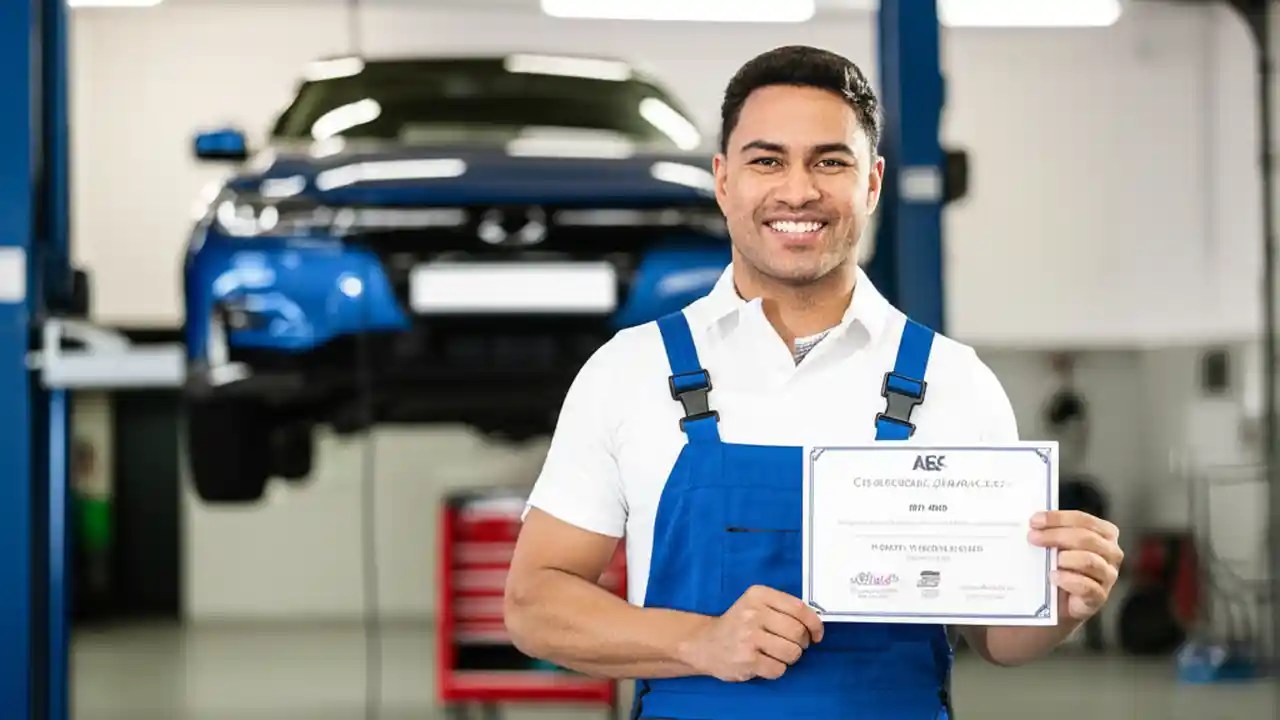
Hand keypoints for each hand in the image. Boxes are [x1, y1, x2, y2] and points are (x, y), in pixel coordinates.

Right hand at [679, 585, 824, 681]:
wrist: (704, 644)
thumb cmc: (737, 625)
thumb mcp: (755, 604)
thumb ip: (782, 608)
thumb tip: (815, 624)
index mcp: (758, 595)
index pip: (798, 608)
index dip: (814, 624)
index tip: (816, 634)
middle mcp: (753, 613)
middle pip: (797, 632)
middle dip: (801, 643)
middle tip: (792, 645)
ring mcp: (749, 637)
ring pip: (792, 652)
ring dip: (790, 658)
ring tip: (777, 654)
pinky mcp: (747, 659)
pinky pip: (779, 669)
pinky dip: (777, 669)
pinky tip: (765, 663)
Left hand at [1028, 510, 1123, 620]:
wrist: (1061, 601)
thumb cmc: (1062, 566)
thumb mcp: (1059, 545)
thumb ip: (1053, 532)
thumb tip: (1035, 524)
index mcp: (1105, 533)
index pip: (1083, 520)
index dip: (1058, 518)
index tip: (1035, 521)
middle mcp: (1111, 552)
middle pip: (1086, 538)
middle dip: (1056, 536)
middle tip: (1033, 538)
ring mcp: (1108, 575)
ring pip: (1089, 561)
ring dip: (1065, 558)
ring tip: (1048, 561)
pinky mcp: (1099, 596)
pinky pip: (1087, 586)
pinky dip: (1068, 580)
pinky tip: (1054, 577)